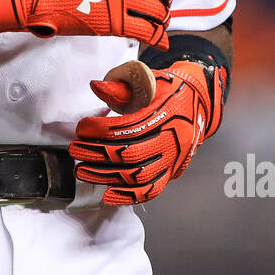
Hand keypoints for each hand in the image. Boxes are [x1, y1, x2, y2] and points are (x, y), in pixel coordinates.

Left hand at [70, 56, 226, 205]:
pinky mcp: (173, 171)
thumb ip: (121, 85)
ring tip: (82, 171)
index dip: (102, 130)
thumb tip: (95, 86)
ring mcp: (174, 158)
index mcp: (167, 113)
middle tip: (75, 150)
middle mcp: (174, 138)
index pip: (131, 127)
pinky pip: (152, 190)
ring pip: (139, 176)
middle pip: (132, 154)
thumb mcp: (148, 79)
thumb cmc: (168, 89)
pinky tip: (107, 194)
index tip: (82, 128)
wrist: (199, 102)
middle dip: (98, 154)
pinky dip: (129, 196)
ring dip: (106, 176)